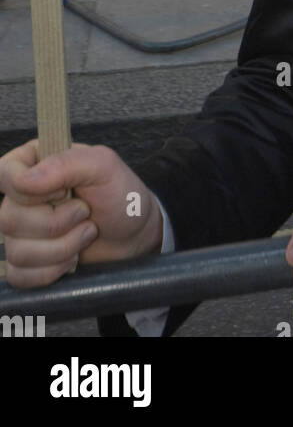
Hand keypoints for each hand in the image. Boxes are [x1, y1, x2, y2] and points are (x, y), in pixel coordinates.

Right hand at [0, 140, 163, 287]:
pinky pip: (20, 276)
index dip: (30, 190)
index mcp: (35, 162)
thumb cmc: (120, 194)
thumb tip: (25, 180)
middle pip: (10, 218)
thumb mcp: (104, 166)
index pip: (5, 172)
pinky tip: (72, 257)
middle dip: (57, 223)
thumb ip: (66, 163)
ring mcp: (21, 232)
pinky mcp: (27, 262)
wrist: (134, 233)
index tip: (62, 193)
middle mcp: (21, 197)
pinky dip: (52, 271)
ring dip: (62, 247)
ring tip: (85, 233)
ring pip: (17, 251)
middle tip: (85, 213)